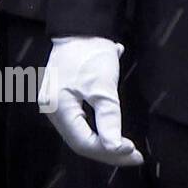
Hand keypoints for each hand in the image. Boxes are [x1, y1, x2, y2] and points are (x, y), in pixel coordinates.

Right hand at [39, 36, 142, 166]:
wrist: (80, 32)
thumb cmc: (90, 56)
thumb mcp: (103, 87)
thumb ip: (109, 119)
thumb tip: (115, 148)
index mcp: (58, 107)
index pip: (84, 142)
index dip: (109, 151)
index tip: (134, 150)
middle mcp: (51, 111)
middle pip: (80, 142)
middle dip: (109, 151)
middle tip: (136, 156)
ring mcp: (53, 107)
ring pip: (79, 135)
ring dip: (104, 144)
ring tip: (127, 149)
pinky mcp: (60, 102)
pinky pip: (79, 125)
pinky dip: (97, 132)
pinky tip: (111, 136)